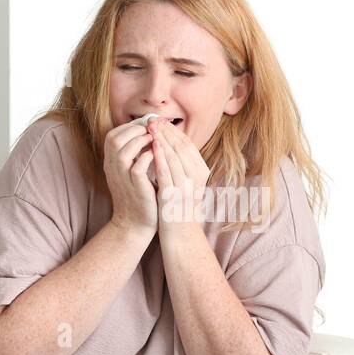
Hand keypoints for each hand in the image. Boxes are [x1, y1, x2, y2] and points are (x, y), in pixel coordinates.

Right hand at [103, 121, 156, 237]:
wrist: (135, 225)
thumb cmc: (139, 196)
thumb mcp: (131, 174)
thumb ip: (135, 156)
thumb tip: (149, 134)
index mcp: (111, 164)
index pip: (111, 136)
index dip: (127, 128)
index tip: (144, 127)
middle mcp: (113, 170)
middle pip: (113, 139)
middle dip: (133, 130)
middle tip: (149, 131)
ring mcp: (122, 179)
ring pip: (122, 151)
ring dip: (139, 141)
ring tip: (153, 140)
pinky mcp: (135, 188)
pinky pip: (136, 168)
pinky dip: (146, 158)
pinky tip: (156, 155)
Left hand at [149, 117, 209, 236]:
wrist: (181, 236)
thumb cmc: (179, 209)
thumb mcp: (185, 184)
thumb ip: (182, 166)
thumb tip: (171, 145)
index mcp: (201, 173)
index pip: (188, 146)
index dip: (174, 131)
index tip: (162, 121)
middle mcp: (197, 178)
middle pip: (182, 147)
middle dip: (167, 131)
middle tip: (154, 119)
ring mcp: (186, 186)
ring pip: (175, 156)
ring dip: (163, 139)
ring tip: (152, 127)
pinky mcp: (174, 195)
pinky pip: (167, 171)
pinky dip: (160, 156)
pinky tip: (153, 146)